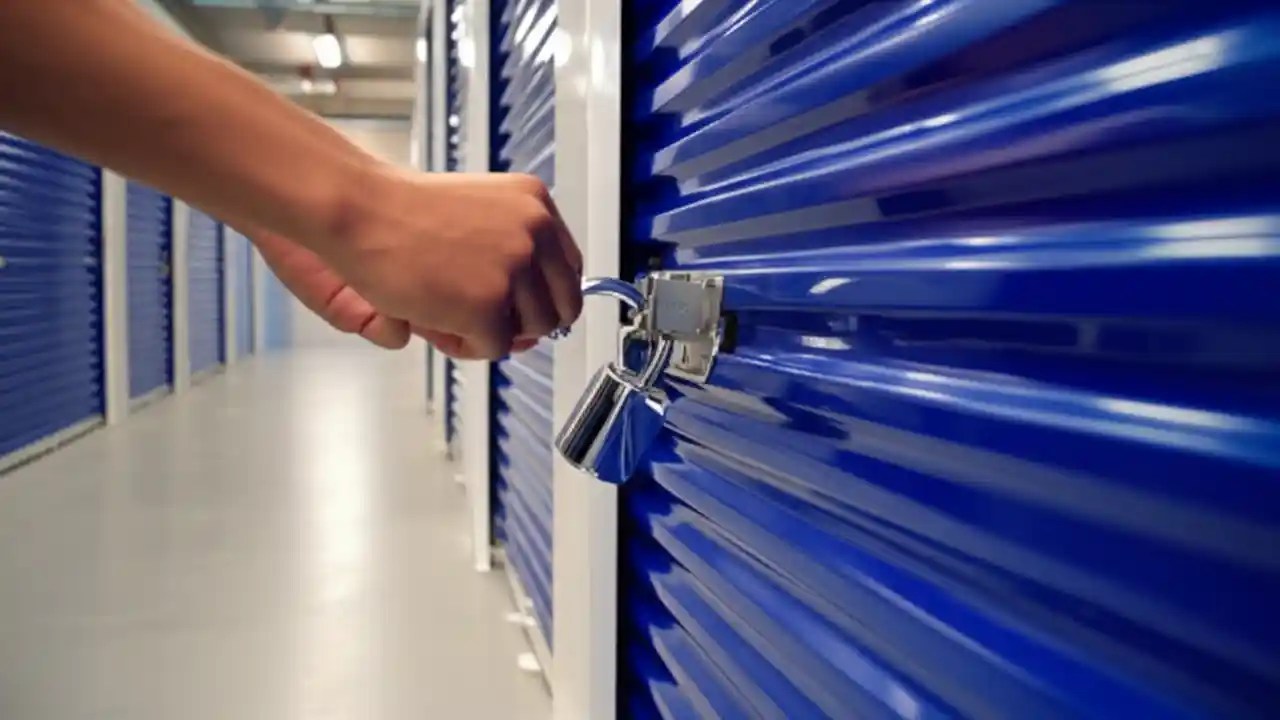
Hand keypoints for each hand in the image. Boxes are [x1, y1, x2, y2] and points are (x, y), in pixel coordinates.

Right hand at [252, 229, 544, 354]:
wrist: (358, 209)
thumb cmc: (399, 212)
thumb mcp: (477, 218)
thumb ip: (512, 262)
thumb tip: (534, 328)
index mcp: (535, 203)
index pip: (568, 268)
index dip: (544, 296)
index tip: (521, 304)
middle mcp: (536, 232)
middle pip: (561, 306)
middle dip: (524, 321)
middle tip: (481, 317)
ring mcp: (516, 269)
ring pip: (531, 331)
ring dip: (492, 333)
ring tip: (448, 310)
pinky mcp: (489, 305)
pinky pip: (495, 349)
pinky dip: (467, 346)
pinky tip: (436, 318)